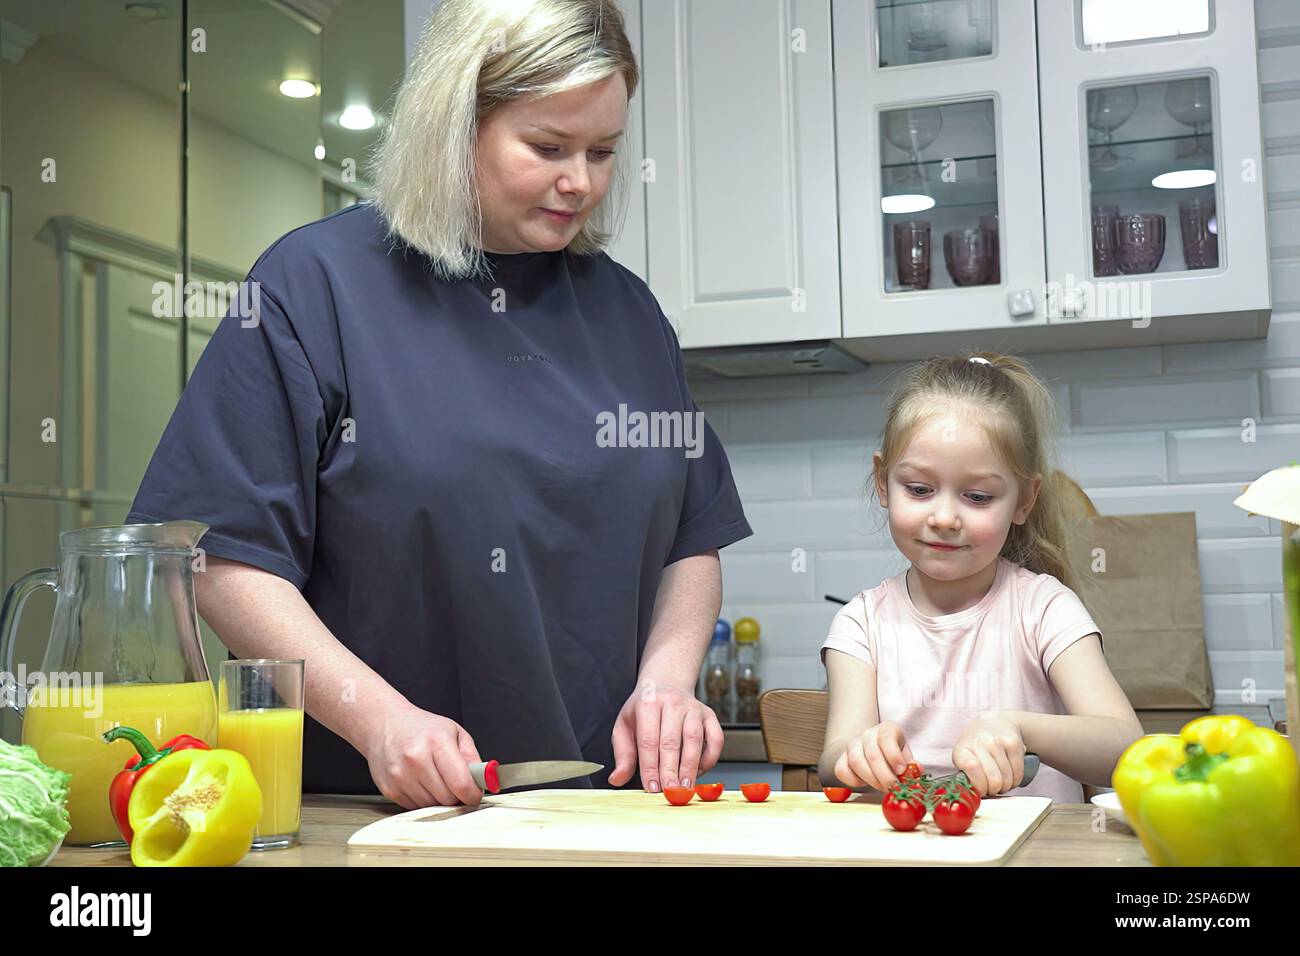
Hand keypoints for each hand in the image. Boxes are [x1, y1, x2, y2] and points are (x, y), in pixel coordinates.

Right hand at [361, 702, 483, 808]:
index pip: (461, 783)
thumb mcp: (455, 732)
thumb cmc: (422, 728)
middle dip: (456, 795)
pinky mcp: (390, 789)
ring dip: (438, 798)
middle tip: (454, 782)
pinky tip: (420, 781)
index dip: (473, 794)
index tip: (475, 793)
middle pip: (448, 799)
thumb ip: (473, 758)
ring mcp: (400, 776)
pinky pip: (415, 807)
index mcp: (437, 742)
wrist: (385, 723)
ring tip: (434, 778)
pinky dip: (422, 799)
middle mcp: (416, 759)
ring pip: (432, 806)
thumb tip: (486, 780)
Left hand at [608, 678, 723, 791]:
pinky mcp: (709, 715)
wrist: (665, 685)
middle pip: (672, 742)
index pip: (648, 740)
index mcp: (648, 704)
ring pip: (694, 740)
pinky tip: (700, 772)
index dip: (650, 767)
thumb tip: (617, 779)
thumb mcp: (625, 726)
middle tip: (670, 792)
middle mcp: (672, 703)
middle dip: (671, 770)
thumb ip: (622, 755)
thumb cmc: (644, 710)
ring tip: (686, 787)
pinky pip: (715, 738)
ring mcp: (693, 708)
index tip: (651, 787)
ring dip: (690, 766)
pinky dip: (710, 758)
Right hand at [835, 721, 914, 790]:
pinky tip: (866, 783)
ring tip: (883, 788)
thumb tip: (916, 770)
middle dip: (885, 776)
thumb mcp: (906, 756)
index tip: (901, 771)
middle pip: (873, 755)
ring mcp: (852, 746)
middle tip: (894, 789)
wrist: (876, 750)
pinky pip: (842, 770)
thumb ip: (911, 765)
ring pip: (856, 762)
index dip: (894, 756)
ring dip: (871, 780)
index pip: (887, 738)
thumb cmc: (894, 755)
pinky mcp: (842, 759)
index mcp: (886, 729)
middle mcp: (867, 735)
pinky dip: (853, 781)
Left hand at [952, 714, 1026, 795]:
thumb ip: (966, 776)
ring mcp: (997, 741)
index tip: (982, 790)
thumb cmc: (976, 746)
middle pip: (994, 780)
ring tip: (1002, 781)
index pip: (972, 770)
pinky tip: (1011, 777)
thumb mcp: (964, 757)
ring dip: (1006, 786)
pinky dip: (1016, 780)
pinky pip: (1018, 772)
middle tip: (993, 787)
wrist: (995, 722)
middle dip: (995, 790)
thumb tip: (973, 797)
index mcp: (963, 750)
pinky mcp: (1013, 743)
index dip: (980, 787)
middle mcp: (979, 743)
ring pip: (1007, 779)